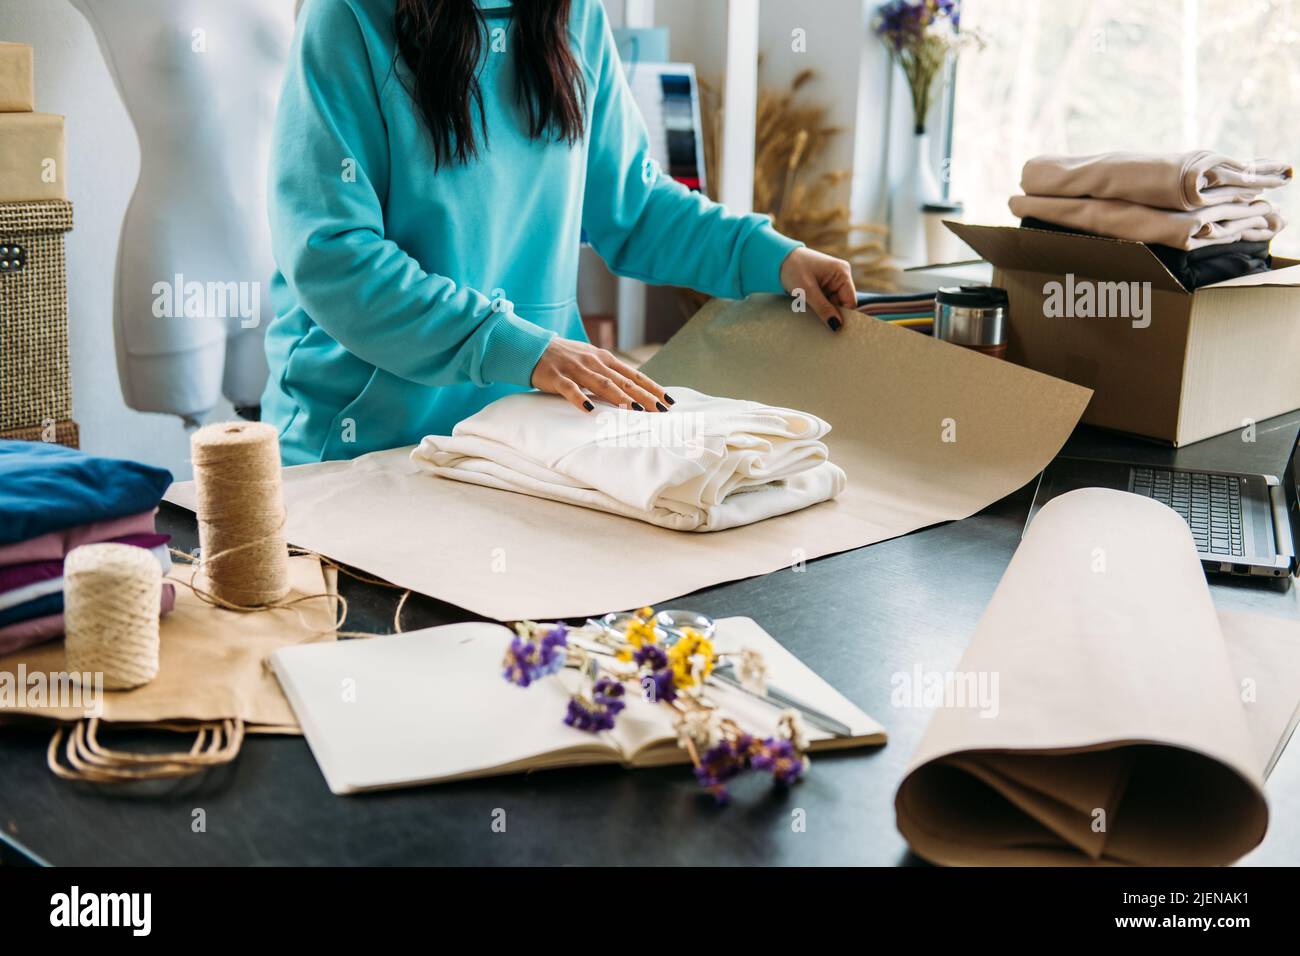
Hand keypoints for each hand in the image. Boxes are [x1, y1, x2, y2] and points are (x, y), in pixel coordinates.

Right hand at [531, 338, 672, 413]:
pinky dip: (579, 399)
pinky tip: (588, 410)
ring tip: (636, 410)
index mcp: (605, 359)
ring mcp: (576, 369)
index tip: (669, 401)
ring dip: (620, 398)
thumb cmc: (566, 358)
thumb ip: (610, 374)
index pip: (634, 375)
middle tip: (661, 410)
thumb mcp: (592, 361)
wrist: (534, 347)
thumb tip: (634, 389)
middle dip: (644, 395)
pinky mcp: (557, 377)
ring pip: (602, 384)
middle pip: (623, 381)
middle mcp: (594, 362)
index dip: (652, 387)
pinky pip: (570, 389)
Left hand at [779, 246, 856, 331]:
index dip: (843, 316)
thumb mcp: (807, 291)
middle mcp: (841, 275)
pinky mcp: (825, 284)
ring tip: (809, 309)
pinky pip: (826, 300)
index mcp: (842, 273)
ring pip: (833, 304)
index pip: (850, 301)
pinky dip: (819, 306)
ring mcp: (833, 280)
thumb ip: (823, 309)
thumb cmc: (793, 268)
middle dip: (831, 313)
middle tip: (818, 322)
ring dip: (823, 310)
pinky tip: (809, 306)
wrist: (778, 259)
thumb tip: (837, 326)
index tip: (834, 329)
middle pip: (842, 304)